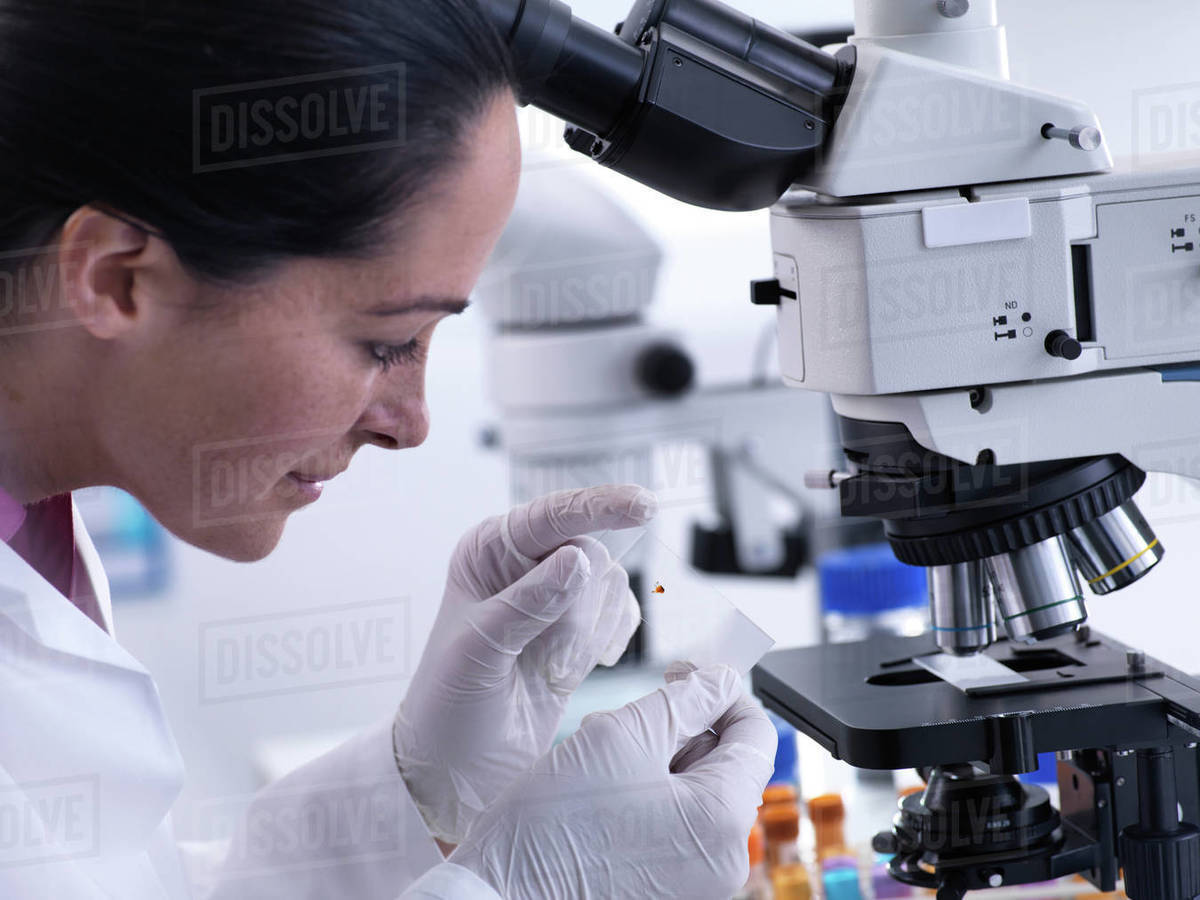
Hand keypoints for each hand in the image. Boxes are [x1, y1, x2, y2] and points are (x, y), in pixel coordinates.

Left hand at [393, 484, 657, 843]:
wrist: (456, 769)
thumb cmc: (447, 706)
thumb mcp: (478, 650)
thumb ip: (528, 603)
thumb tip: (578, 558)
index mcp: (487, 552)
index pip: (551, 516)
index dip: (598, 506)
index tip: (641, 505)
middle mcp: (522, 564)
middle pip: (590, 552)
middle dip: (579, 605)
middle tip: (543, 650)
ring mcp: (553, 596)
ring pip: (609, 584)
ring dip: (588, 630)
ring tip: (547, 665)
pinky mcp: (577, 629)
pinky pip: (621, 613)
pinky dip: (610, 639)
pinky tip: (573, 668)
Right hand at [450, 665, 776, 899]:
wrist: (502, 892)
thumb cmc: (554, 823)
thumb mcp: (624, 735)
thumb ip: (686, 700)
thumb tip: (722, 681)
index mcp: (722, 819)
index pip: (755, 733)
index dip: (722, 692)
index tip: (686, 674)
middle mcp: (724, 860)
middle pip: (722, 764)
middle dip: (678, 729)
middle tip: (623, 720)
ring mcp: (698, 882)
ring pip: (693, 792)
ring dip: (655, 761)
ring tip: (598, 759)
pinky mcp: (669, 891)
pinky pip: (675, 826)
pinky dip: (646, 798)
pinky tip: (600, 792)